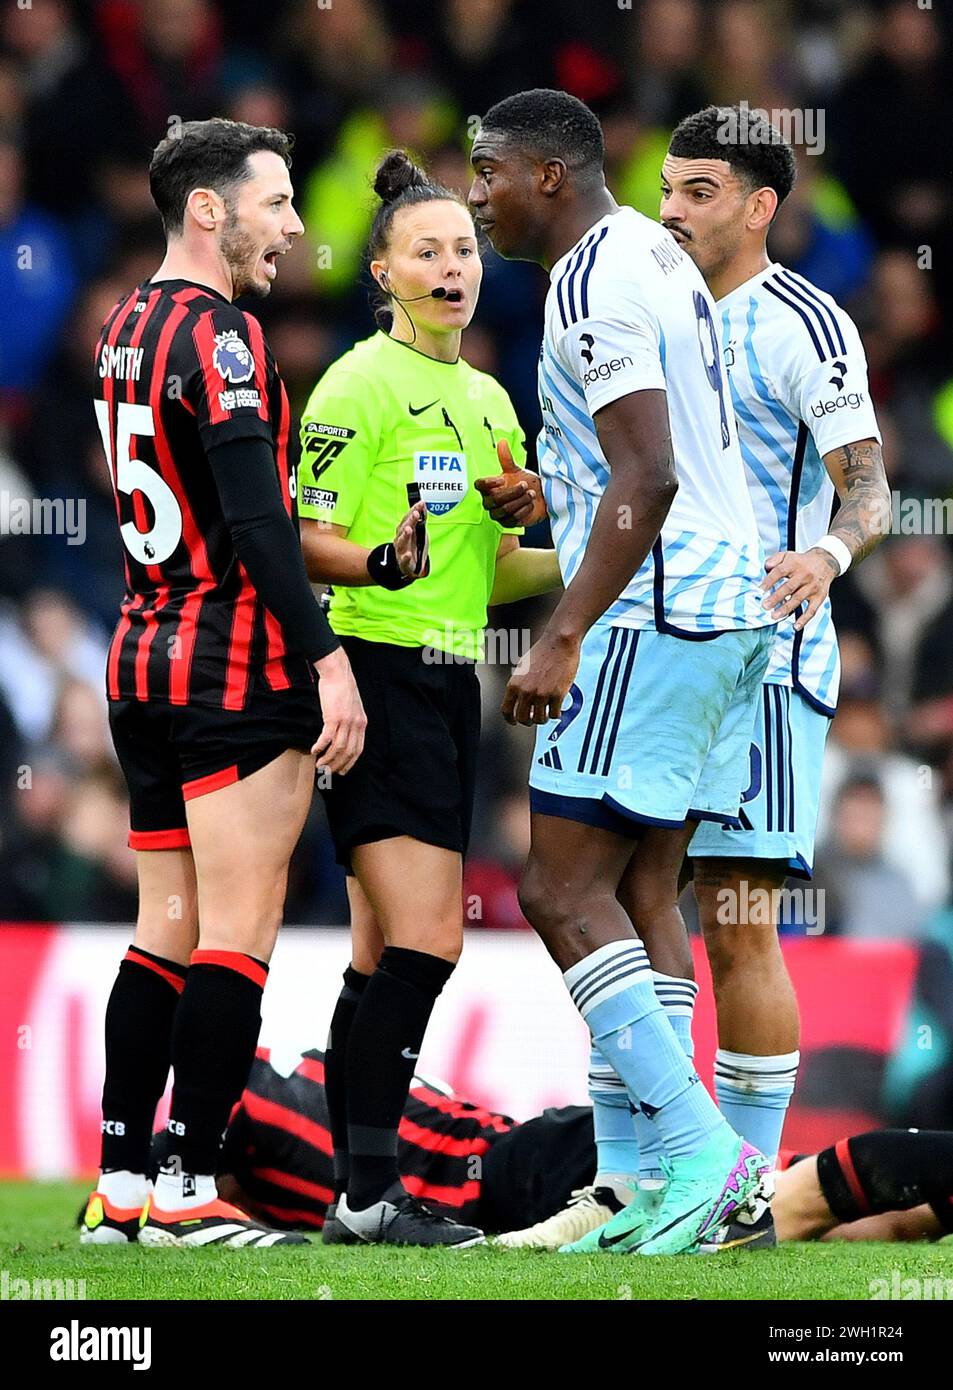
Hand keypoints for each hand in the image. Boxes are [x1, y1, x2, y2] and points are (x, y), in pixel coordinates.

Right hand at [311, 646, 366, 773]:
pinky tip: (314, 751)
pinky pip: (327, 738)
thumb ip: (350, 721)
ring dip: (328, 759)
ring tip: (319, 764)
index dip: (349, 763)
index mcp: (362, 723)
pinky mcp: (333, 717)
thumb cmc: (342, 688)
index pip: (358, 750)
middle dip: (337, 765)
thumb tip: (343, 733)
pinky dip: (320, 747)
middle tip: (327, 771)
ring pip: (338, 748)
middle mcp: (356, 725)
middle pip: (348, 752)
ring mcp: (345, 722)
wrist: (338, 673)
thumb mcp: (352, 707)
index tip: (341, 770)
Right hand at [394, 501, 428, 577]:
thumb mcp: (420, 532)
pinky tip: (408, 554)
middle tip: (416, 514)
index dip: (414, 510)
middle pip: (404, 528)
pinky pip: (404, 559)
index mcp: (404, 530)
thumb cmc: (413, 546)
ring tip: (409, 529)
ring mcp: (401, 550)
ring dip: (405, 535)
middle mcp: (401, 538)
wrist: (408, 566)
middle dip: (410, 520)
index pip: (408, 518)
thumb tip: (423, 504)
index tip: (421, 504)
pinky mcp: (403, 562)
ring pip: (401, 542)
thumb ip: (421, 519)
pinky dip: (406, 557)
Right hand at [475, 439, 546, 526]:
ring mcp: (499, 514)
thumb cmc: (526, 483)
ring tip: (531, 493)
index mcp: (489, 488)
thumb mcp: (516, 470)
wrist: (541, 497)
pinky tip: (531, 503)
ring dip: (520, 500)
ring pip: (504, 510)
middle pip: (494, 499)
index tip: (503, 478)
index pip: (479, 485)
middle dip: (512, 492)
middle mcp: (490, 502)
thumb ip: (507, 458)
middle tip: (525, 485)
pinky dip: (524, 510)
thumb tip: (502, 442)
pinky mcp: (508, 524)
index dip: (490, 483)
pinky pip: (513, 519)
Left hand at [501, 629, 579, 725]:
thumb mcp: (522, 668)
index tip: (514, 721)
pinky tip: (557, 708)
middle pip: (522, 718)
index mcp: (514, 684)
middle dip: (528, 721)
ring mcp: (542, 694)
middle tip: (533, 718)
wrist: (559, 643)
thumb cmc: (542, 652)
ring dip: (543, 719)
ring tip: (546, 713)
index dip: (510, 719)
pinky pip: (554, 715)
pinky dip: (556, 714)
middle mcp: (526, 691)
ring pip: (539, 719)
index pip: (506, 710)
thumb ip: (519, 684)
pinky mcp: (557, 695)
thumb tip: (519, 699)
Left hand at [762, 546, 839, 629]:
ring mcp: (812, 587)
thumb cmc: (801, 561)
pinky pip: (812, 610)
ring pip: (798, 599)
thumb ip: (775, 560)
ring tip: (774, 616)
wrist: (825, 562)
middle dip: (776, 598)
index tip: (760, 590)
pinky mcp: (819, 597)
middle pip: (789, 587)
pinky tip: (795, 626)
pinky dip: (804, 619)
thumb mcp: (788, 555)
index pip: (780, 572)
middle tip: (765, 606)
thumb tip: (765, 567)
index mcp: (794, 564)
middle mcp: (804, 575)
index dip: (769, 581)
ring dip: (786, 609)